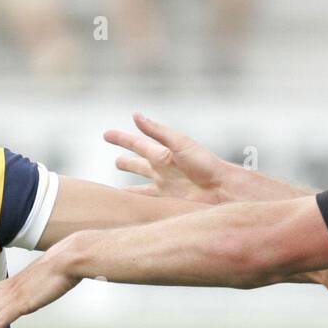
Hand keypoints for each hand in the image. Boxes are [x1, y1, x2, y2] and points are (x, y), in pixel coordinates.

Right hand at [105, 113, 228, 203]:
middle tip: (116, 162)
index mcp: (163, 154)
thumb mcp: (179, 144)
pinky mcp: (169, 205)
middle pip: (139, 166)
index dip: (121, 139)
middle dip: (127, 163)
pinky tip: (132, 213)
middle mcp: (162, 171)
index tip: (105, 135)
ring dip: (129, 191)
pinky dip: (139, 208)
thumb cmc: (205, 164)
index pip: (137, 144)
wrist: (222, 190)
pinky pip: (148, 206)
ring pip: (141, 189)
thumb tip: (135, 115)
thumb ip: (157, 131)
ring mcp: (165, 190)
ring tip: (118, 193)